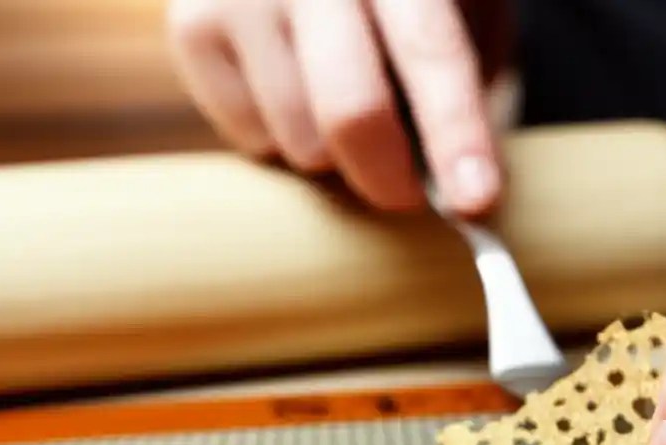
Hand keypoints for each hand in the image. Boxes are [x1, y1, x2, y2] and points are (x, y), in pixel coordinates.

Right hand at [167, 0, 509, 214]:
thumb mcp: (457, 7)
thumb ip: (459, 81)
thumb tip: (461, 191)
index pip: (430, 49)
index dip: (456, 132)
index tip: (474, 203)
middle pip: (350, 110)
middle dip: (387, 176)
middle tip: (407, 197)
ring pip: (301, 140)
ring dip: (332, 154)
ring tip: (337, 102)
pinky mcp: (191, 27)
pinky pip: (251, 136)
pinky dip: (281, 137)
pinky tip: (290, 88)